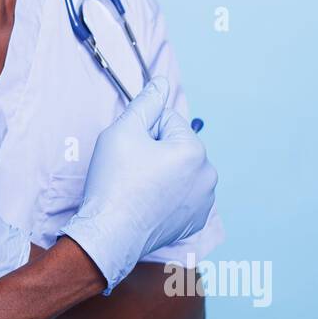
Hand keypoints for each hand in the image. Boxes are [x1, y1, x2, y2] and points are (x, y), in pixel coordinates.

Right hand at [60, 77, 216, 293]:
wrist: (109, 235)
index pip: (167, 120)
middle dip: (155, 152)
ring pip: (180, 170)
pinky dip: (167, 195)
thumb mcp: (123, 132)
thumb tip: (161, 83)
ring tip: (139, 189)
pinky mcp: (195, 222)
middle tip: (131, 171)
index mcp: (195, 151)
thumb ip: (146, 103)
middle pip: (177, 146)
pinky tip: (148, 204)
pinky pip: (182, 194)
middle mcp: (208, 176)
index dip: (142, 131)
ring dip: (162, 172)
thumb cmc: (114, 183)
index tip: (129, 152)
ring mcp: (204, 202)